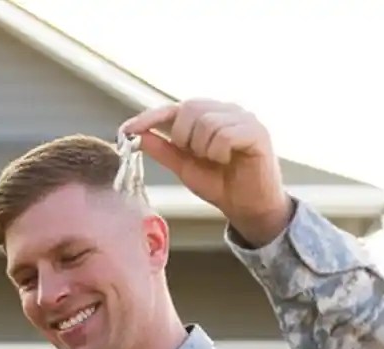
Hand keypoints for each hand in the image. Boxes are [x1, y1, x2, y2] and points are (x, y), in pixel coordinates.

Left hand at [120, 99, 293, 245]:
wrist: (248, 206)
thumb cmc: (220, 183)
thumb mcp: (183, 166)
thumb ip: (162, 149)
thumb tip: (136, 134)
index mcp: (207, 115)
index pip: (173, 108)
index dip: (149, 117)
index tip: (126, 130)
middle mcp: (225, 110)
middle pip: (189, 108)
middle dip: (183, 137)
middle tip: (196, 155)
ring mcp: (243, 117)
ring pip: (207, 122)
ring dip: (204, 148)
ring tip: (217, 160)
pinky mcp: (257, 130)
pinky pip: (225, 134)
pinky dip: (220, 152)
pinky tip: (229, 160)